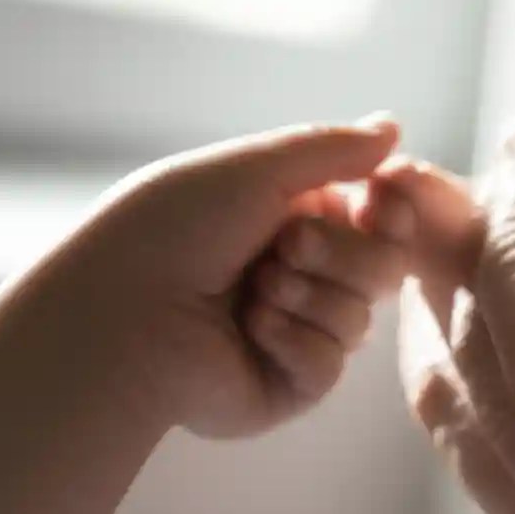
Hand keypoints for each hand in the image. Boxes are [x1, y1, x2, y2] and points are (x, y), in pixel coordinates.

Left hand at [55, 115, 400, 435]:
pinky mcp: (288, 387)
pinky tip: (248, 333)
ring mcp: (295, 334)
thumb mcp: (255, 168)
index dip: (388, 216)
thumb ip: (333, 148)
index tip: (380, 203)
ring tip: (251, 294)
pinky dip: (293, 341)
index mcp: (291, 220)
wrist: (121, 314)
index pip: (377, 221)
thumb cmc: (172, 230)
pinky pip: (331, 364)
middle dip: (339, 254)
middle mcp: (298, 277)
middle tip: (282, 246)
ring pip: (360, 318)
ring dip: (308, 297)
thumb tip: (393, 127)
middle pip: (382, 269)